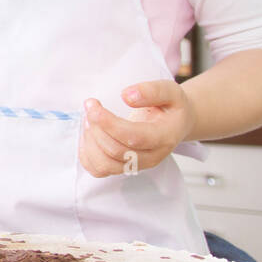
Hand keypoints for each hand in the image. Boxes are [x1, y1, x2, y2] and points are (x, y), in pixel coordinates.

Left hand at [79, 80, 196, 177]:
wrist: (175, 124)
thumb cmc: (171, 108)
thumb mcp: (170, 91)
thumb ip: (152, 91)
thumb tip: (127, 96)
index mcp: (164, 137)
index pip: (133, 137)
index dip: (109, 123)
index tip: (94, 104)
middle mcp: (151, 157)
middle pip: (115, 151)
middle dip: (96, 127)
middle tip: (91, 105)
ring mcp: (136, 166)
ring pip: (104, 164)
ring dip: (89, 140)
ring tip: (88, 118)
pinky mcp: (121, 168)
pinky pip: (97, 169)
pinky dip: (86, 153)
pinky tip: (88, 132)